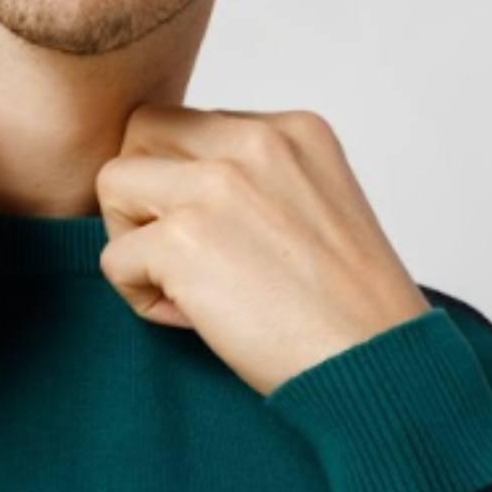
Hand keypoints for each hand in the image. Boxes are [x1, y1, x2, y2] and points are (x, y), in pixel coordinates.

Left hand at [94, 103, 431, 395]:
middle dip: (142, 194)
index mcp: (290, 130)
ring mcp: (216, 186)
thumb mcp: (313, 206)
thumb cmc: (346, 308)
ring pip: (113, 184)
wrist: (379, 365)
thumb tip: (169, 184)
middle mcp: (254, 142)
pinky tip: (196, 319)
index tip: (224, 238)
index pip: (189, 126)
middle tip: (181, 255)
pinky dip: (141, 298)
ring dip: (132, 238)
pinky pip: (113, 258)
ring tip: (182, 284)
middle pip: (140, 134)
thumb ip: (252, 179)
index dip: (185, 184)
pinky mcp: (184, 240)